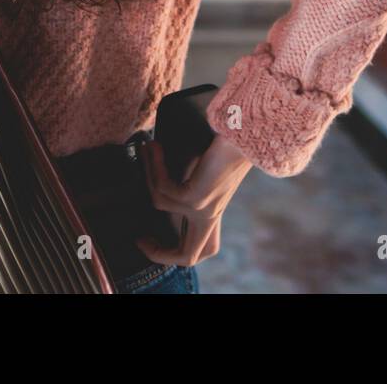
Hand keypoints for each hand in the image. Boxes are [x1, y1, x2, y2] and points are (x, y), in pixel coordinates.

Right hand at [136, 133, 251, 266]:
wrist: (247, 129)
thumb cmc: (225, 143)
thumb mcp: (202, 169)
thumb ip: (184, 182)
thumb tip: (150, 179)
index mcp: (214, 210)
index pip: (202, 249)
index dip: (172, 253)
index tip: (148, 236)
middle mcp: (211, 214)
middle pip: (189, 257)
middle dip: (158, 253)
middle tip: (139, 237)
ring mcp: (205, 208)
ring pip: (160, 204)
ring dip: (148, 174)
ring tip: (148, 148)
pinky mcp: (198, 196)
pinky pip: (164, 188)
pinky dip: (154, 166)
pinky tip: (154, 147)